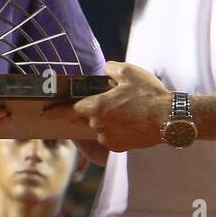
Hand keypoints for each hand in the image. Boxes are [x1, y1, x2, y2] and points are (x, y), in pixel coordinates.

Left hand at [47, 61, 169, 151]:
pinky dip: (116, 129)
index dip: (56, 112)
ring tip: (126, 109)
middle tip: (106, 102)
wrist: (169, 118)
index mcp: (96, 107)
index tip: (45, 114)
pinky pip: (111, 136)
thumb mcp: (128, 72)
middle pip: (85, 118)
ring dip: (106, 119)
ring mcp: (108, 138)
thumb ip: (110, 69)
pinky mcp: (119, 147)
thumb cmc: (148, 94)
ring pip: (99, 127)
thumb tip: (105, 70)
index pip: (69, 110)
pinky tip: (130, 120)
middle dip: (89, 111)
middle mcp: (98, 125)